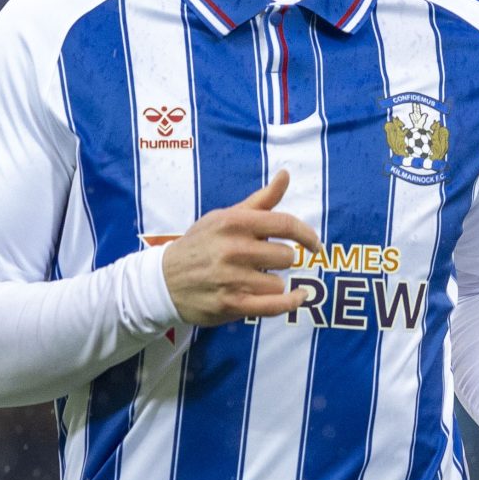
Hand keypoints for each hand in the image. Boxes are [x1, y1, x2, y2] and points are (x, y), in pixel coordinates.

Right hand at [162, 169, 321, 327]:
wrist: (164, 280)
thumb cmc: (201, 245)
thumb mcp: (225, 217)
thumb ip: (261, 200)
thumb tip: (286, 174)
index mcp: (233, 222)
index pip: (284, 224)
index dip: (306, 234)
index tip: (314, 244)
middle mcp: (233, 249)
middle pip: (286, 256)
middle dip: (279, 260)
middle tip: (260, 262)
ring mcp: (232, 278)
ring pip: (279, 281)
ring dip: (271, 282)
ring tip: (249, 279)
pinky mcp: (232, 304)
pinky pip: (274, 305)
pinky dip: (290, 302)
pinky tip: (299, 297)